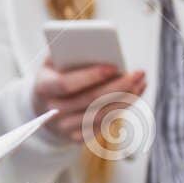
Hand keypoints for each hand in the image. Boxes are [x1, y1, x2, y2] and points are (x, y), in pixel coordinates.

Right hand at [31, 62, 146, 141]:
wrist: (43, 106)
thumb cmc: (53, 76)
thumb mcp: (52, 61)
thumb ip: (67, 51)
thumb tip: (96, 45)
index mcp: (43, 88)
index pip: (66, 84)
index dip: (90, 76)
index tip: (114, 67)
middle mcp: (52, 111)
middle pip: (90, 101)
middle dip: (118, 86)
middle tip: (138, 73)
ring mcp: (64, 127)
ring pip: (101, 115)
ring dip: (125, 99)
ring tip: (140, 82)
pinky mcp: (77, 137)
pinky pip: (105, 124)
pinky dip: (122, 108)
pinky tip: (134, 94)